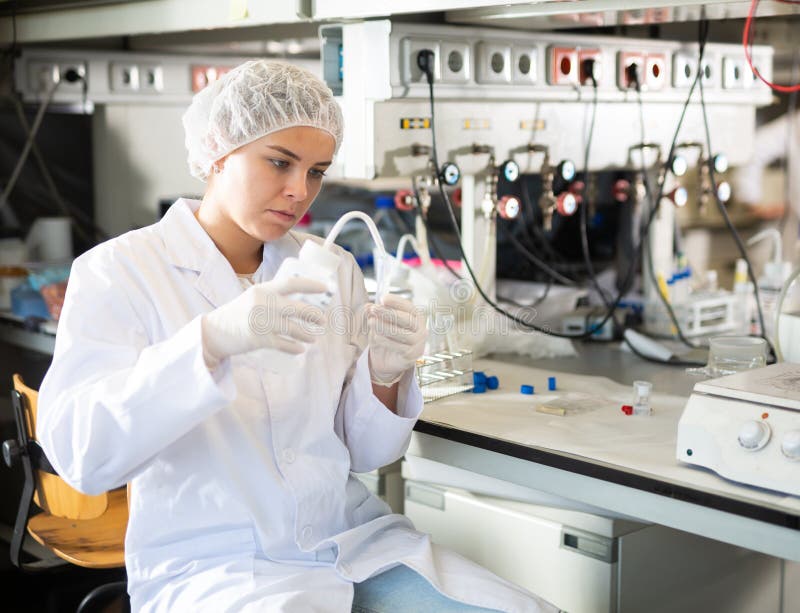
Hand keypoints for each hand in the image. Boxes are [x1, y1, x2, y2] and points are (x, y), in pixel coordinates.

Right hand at [201, 276, 326, 366]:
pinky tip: (301, 349)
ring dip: (307, 334)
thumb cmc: (237, 314)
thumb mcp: (252, 298)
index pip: (292, 283)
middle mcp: (263, 303)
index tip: (326, 288)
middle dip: (315, 315)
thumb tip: (300, 302)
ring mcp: (262, 322)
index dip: (311, 285)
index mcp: (263, 290)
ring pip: (294, 328)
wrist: (214, 332)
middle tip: (323, 320)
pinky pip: (284, 344)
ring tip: (313, 337)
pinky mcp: (259, 339)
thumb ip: (271, 297)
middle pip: (298, 308)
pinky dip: (295, 348)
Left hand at [366, 294, 426, 385]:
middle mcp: (420, 329)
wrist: (387, 361)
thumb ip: (375, 314)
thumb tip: (367, 306)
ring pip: (402, 333)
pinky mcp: (412, 355)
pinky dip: (386, 341)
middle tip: (374, 309)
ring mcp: (418, 343)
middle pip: (406, 319)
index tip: (382, 299)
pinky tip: (375, 336)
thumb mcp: (379, 323)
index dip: (396, 302)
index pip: (409, 307)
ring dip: (385, 326)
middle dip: (388, 313)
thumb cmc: (387, 338)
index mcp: (416, 317)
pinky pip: (399, 347)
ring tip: (371, 322)